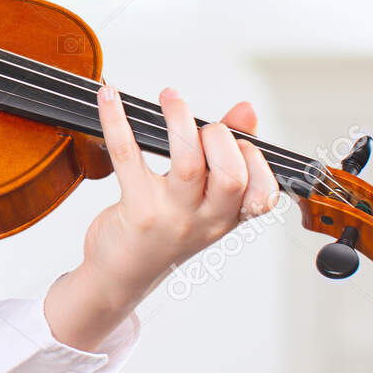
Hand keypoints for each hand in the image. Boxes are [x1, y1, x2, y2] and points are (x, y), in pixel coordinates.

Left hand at [82, 85, 281, 309]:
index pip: (262, 192)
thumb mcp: (203, 202)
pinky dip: (117, 121)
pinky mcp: (135, 209)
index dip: (256, 160)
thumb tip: (246, 110)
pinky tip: (110, 99)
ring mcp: (170, 217)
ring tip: (170, 96)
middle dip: (221, 137)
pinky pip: (128, 157)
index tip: (240, 139)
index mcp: (226, 217)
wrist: (121, 275)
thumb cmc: (163, 233)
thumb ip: (226, 154)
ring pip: (188, 165)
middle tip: (203, 125)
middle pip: (231, 176)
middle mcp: (204, 220)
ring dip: (180, 120)